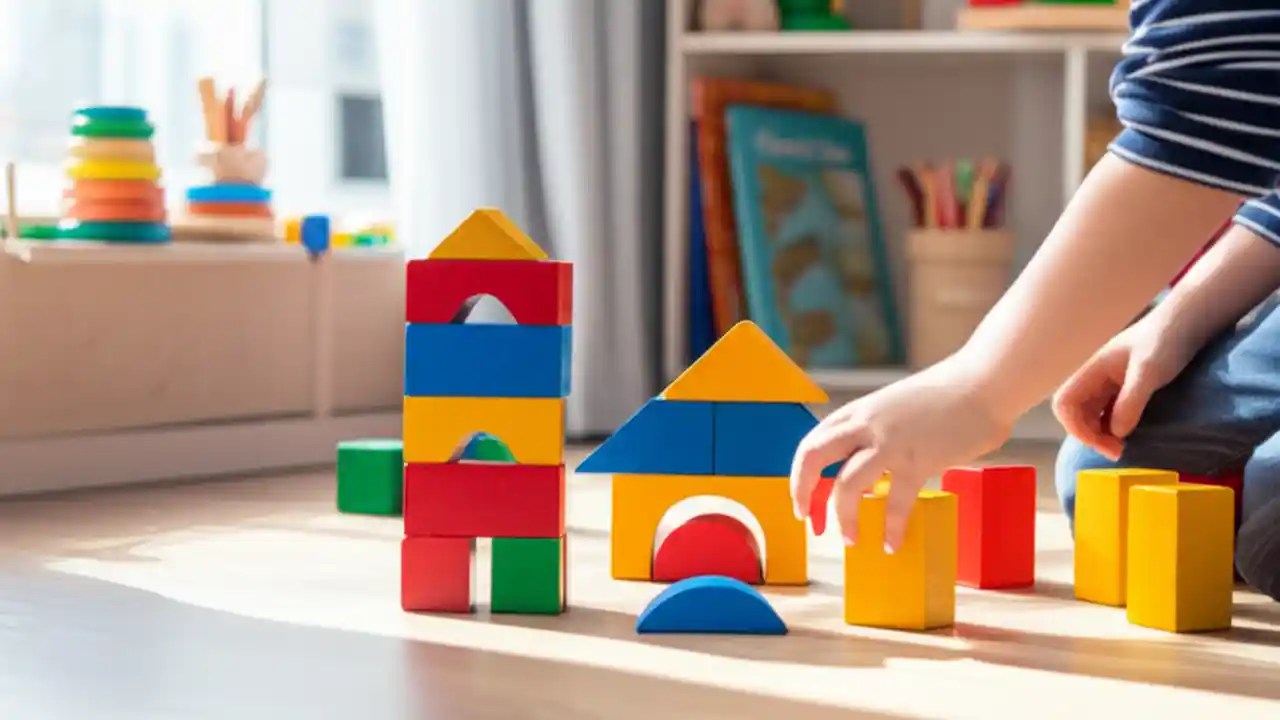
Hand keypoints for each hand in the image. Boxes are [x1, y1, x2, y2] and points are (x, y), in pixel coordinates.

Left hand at [790, 356, 1013, 551]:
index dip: (801, 475)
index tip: (803, 501)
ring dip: (844, 518)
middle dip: (803, 491)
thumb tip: (863, 473)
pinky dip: (891, 529)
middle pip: (814, 456)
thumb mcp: (894, 410)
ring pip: (848, 485)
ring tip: (852, 540)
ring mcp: (890, 442)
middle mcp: (866, 424)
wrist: (982, 383)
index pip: (812, 444)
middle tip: (807, 520)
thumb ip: (874, 435)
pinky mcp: (919, 460)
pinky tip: (892, 544)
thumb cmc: (944, 398)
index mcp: (857, 412)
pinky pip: (896, 503)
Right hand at [1052, 319, 1197, 460]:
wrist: (1185, 323)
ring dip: (1100, 434)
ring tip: (1123, 447)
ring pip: (1089, 414)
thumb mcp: (1150, 371)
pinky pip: (1105, 411)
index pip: (1064, 404)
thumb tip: (1116, 433)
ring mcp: (1105, 382)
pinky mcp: (1119, 387)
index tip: (1104, 444)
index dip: (1076, 428)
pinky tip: (1127, 434)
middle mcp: (1092, 377)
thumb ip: (1131, 401)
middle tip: (1118, 451)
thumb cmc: (1166, 342)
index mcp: (1090, 369)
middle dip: (1090, 435)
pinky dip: (1111, 426)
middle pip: (1074, 413)